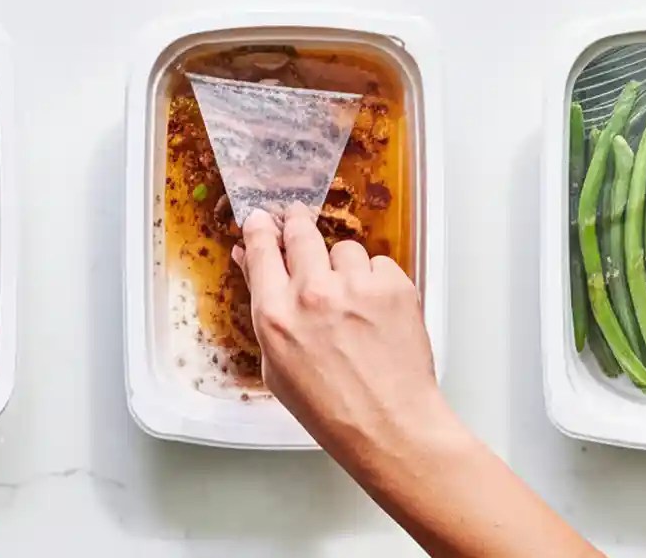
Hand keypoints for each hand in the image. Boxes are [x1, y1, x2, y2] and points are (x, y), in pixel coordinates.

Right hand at [232, 204, 438, 457]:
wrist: (390, 426)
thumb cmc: (330, 408)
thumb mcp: (277, 366)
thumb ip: (265, 310)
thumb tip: (252, 265)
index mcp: (276, 315)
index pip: (260, 249)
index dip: (259, 229)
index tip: (261, 219)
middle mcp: (313, 293)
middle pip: (300, 232)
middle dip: (297, 225)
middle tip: (298, 221)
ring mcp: (356, 286)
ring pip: (344, 250)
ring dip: (343, 267)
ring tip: (351, 303)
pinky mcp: (393, 286)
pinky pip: (379, 264)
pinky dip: (376, 282)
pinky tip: (377, 312)